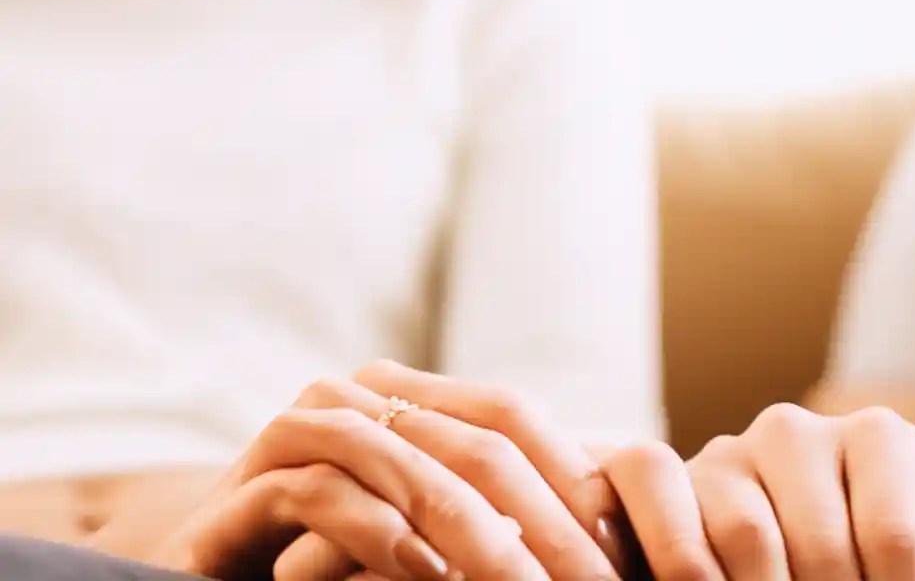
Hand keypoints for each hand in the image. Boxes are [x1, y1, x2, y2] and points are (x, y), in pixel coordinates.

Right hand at [271, 360, 627, 580]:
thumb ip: (496, 529)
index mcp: (406, 401)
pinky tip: (427, 572)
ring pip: (405, 458)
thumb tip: (601, 556)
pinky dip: (381, 532)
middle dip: (543, 520)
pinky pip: (320, 491)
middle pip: (473, 440)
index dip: (575, 478)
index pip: (512, 419)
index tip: (621, 551)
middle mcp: (354, 401)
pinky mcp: (242, 490)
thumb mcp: (430, 545)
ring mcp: (296, 437)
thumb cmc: (334, 570)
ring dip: (473, 528)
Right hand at [604, 404, 914, 580]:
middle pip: (819, 546)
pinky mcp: (669, 476)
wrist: (817, 557)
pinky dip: (694, 577)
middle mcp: (798, 428)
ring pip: (745, 538)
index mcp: (881, 439)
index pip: (891, 539)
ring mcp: (729, 450)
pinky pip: (676, 529)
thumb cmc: (891, 566)